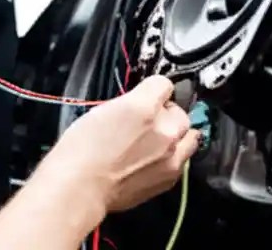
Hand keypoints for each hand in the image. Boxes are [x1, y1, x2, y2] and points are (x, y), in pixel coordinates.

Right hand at [30, 76, 198, 215]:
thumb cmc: (81, 150)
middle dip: (166, 114)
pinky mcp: (171, 176)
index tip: (149, 95)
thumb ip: (131, 104)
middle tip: (148, 122)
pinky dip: (173, 157)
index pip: (164, 84)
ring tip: (158, 141)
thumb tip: (141, 105)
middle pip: (180, 111)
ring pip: (190, 135)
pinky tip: (154, 160)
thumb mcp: (101, 110)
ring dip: (176, 135)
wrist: (81, 187)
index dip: (153, 89)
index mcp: (143, 106)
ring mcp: (170, 154)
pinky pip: (183, 159)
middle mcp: (163, 129)